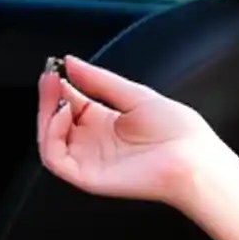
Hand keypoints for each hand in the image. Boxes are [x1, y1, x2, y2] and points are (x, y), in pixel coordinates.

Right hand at [35, 55, 237, 209]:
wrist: (193, 158)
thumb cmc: (177, 131)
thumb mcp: (134, 94)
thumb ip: (98, 80)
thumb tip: (69, 62)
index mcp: (105, 123)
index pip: (69, 103)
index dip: (59, 86)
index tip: (54, 66)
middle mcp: (93, 143)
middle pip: (55, 121)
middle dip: (48, 96)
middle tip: (49, 75)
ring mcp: (89, 160)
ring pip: (48, 140)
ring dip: (44, 113)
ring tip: (54, 90)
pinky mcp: (87, 177)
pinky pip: (55, 158)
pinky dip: (51, 134)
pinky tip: (63, 113)